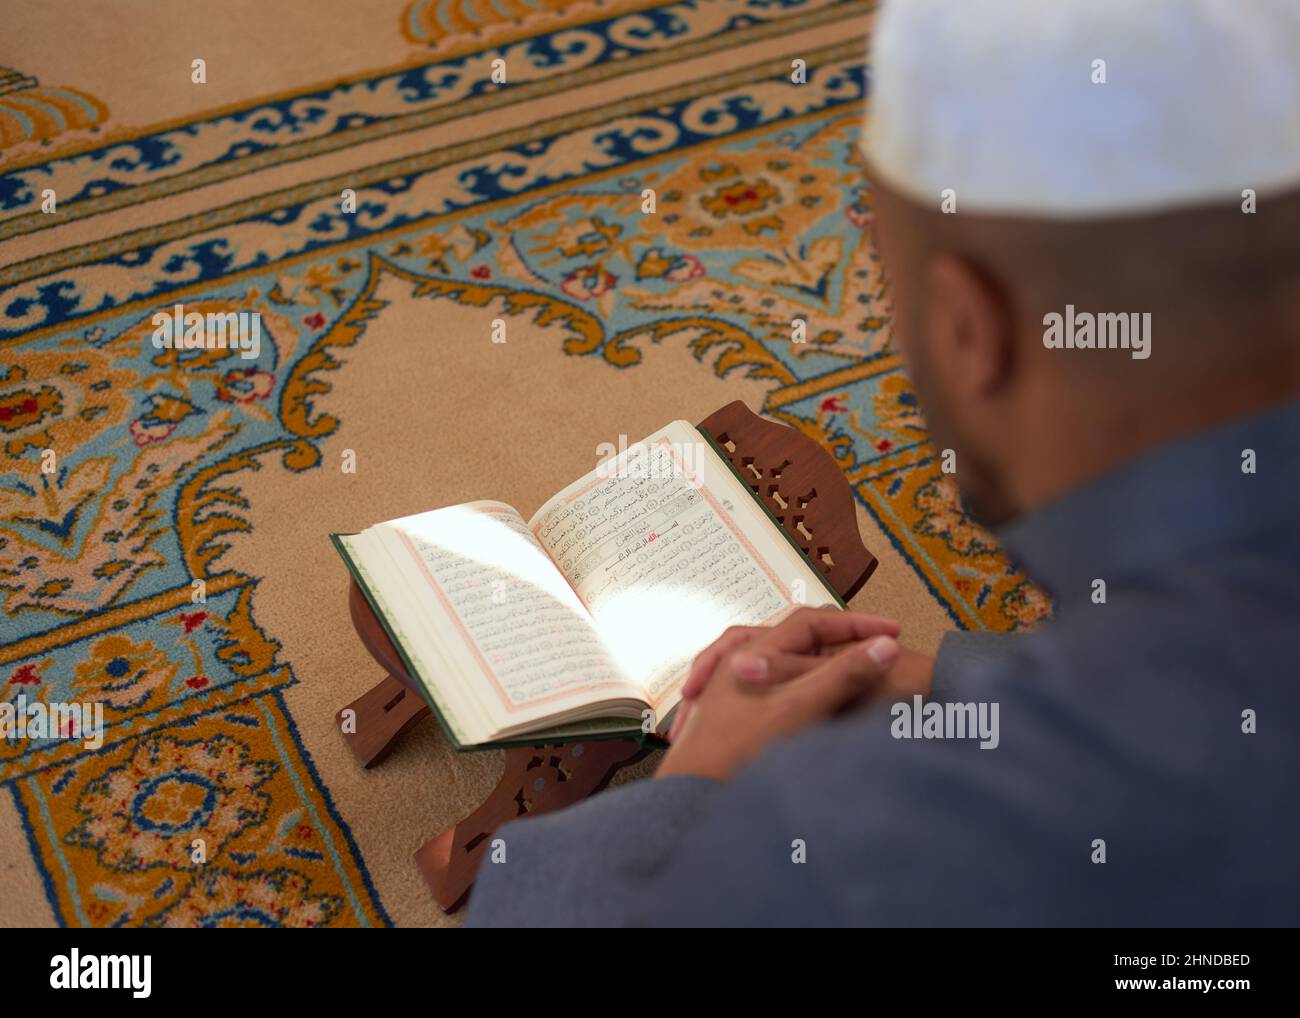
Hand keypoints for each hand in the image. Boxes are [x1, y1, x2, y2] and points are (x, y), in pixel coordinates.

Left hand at [657, 609, 902, 780]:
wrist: (693, 795)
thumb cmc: (740, 752)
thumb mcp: (801, 708)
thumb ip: (843, 674)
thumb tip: (886, 646)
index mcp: (754, 652)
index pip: (811, 622)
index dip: (856, 625)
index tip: (893, 634)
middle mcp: (737, 663)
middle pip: (791, 635)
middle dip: (832, 634)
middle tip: (867, 642)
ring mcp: (731, 688)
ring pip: (774, 658)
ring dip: (809, 658)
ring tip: (840, 664)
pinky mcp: (729, 715)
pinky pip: (766, 686)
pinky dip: (791, 682)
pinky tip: (805, 701)